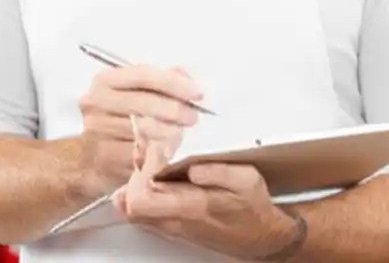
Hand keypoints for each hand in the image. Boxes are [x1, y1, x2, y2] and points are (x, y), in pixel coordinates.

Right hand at [76, 65, 202, 194]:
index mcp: (105, 80)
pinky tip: (166, 150)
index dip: (174, 83)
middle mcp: (96, 101)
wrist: (89, 160)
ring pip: (145, 129)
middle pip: (145, 102)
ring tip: (180, 134)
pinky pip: (141, 152)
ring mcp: (98, 130)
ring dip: (170, 132)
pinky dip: (159, 151)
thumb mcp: (132, 95)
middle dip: (175, 109)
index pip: (144, 75)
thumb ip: (158, 82)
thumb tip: (185, 74)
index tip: (197, 93)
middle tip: (193, 117)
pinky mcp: (105, 155)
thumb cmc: (116, 121)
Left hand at [113, 152, 305, 261]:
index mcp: (190, 207)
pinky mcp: (169, 226)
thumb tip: (192, 166)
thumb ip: (219, 172)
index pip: (140, 198)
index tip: (154, 151)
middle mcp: (174, 220)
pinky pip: (142, 211)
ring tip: (153, 161)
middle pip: (128, 203)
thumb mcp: (247, 180)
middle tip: (149, 153)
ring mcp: (169, 225)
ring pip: (131, 208)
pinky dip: (141, 190)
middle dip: (133, 172)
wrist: (260, 237)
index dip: (140, 171)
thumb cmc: (253, 208)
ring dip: (136, 181)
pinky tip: (157, 175)